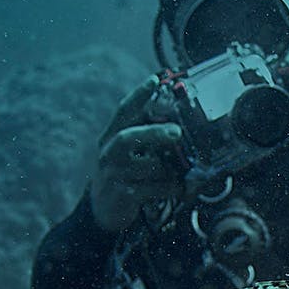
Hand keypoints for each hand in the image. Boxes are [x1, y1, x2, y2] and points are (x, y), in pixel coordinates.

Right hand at [89, 76, 185, 231]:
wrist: (104, 209)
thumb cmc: (125, 173)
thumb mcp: (129, 151)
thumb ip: (147, 134)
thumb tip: (178, 120)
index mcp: (112, 136)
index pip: (123, 111)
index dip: (139, 94)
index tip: (156, 79)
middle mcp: (109, 153)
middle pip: (128, 138)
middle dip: (153, 133)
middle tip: (177, 132)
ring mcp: (114, 174)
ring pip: (146, 167)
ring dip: (170, 168)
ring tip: (184, 170)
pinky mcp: (123, 195)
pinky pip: (153, 189)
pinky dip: (171, 187)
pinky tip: (180, 187)